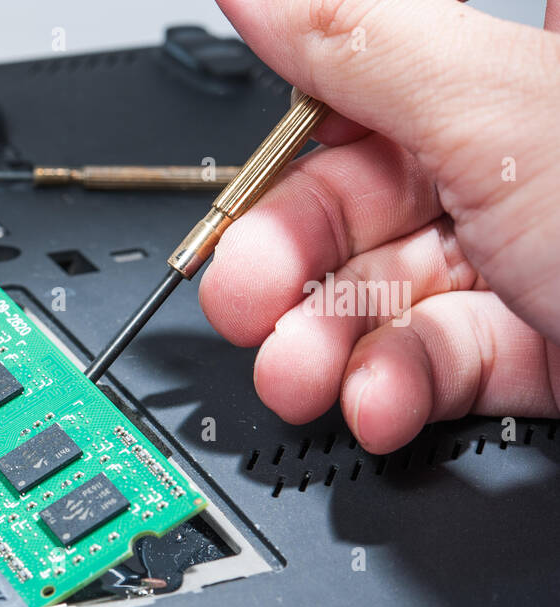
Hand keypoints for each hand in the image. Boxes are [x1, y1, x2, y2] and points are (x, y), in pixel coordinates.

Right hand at [202, 0, 559, 452]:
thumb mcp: (492, 111)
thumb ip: (355, 44)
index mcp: (511, 68)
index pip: (362, 87)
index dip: (289, 145)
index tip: (236, 194)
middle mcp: (516, 153)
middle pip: (353, 203)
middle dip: (284, 268)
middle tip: (241, 302)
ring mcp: (527, 255)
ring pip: (381, 293)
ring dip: (322, 346)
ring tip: (299, 376)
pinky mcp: (535, 345)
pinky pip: (432, 362)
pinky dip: (392, 390)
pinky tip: (379, 402)